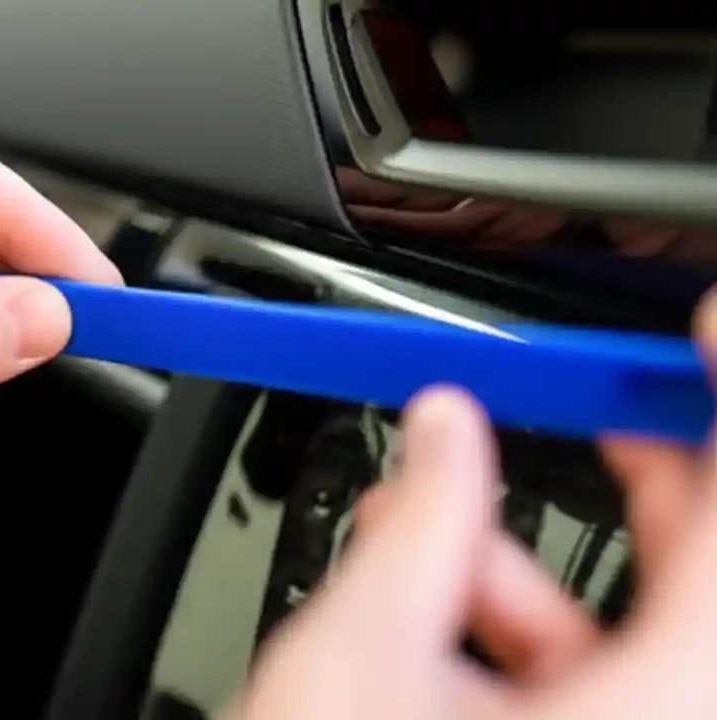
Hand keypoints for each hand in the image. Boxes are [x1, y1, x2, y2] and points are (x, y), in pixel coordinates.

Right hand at [233, 293, 716, 718]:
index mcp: (658, 706)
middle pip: (706, 566)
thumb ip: (417, 523)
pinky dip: (532, 617)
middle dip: (647, 465)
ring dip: (548, 548)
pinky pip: (605, 673)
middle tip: (607, 394)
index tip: (703, 328)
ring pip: (651, 625)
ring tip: (443, 502)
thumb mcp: (356, 657)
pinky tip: (440, 584)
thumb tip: (441, 428)